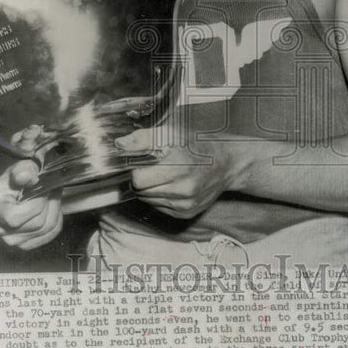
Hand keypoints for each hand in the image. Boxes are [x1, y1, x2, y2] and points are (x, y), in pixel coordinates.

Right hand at [0, 159, 62, 249]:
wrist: (19, 190)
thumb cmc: (18, 179)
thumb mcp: (20, 168)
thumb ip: (23, 171)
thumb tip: (26, 176)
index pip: (15, 218)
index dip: (35, 204)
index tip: (42, 188)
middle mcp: (0, 230)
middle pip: (37, 223)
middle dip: (49, 203)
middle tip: (51, 188)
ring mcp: (13, 240)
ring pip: (47, 228)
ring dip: (55, 208)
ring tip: (51, 195)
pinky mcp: (26, 244)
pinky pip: (51, 233)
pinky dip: (56, 218)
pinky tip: (50, 207)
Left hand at [115, 125, 233, 219]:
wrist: (227, 164)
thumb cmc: (199, 145)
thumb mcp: (172, 133)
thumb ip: (144, 138)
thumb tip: (120, 145)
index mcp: (180, 167)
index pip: (139, 180)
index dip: (136, 170)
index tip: (142, 162)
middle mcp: (184, 190)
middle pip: (142, 191)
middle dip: (142, 179)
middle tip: (154, 167)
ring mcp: (186, 204)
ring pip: (149, 200)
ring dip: (150, 189)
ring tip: (165, 174)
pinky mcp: (186, 214)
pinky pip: (159, 207)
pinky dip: (159, 197)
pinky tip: (171, 184)